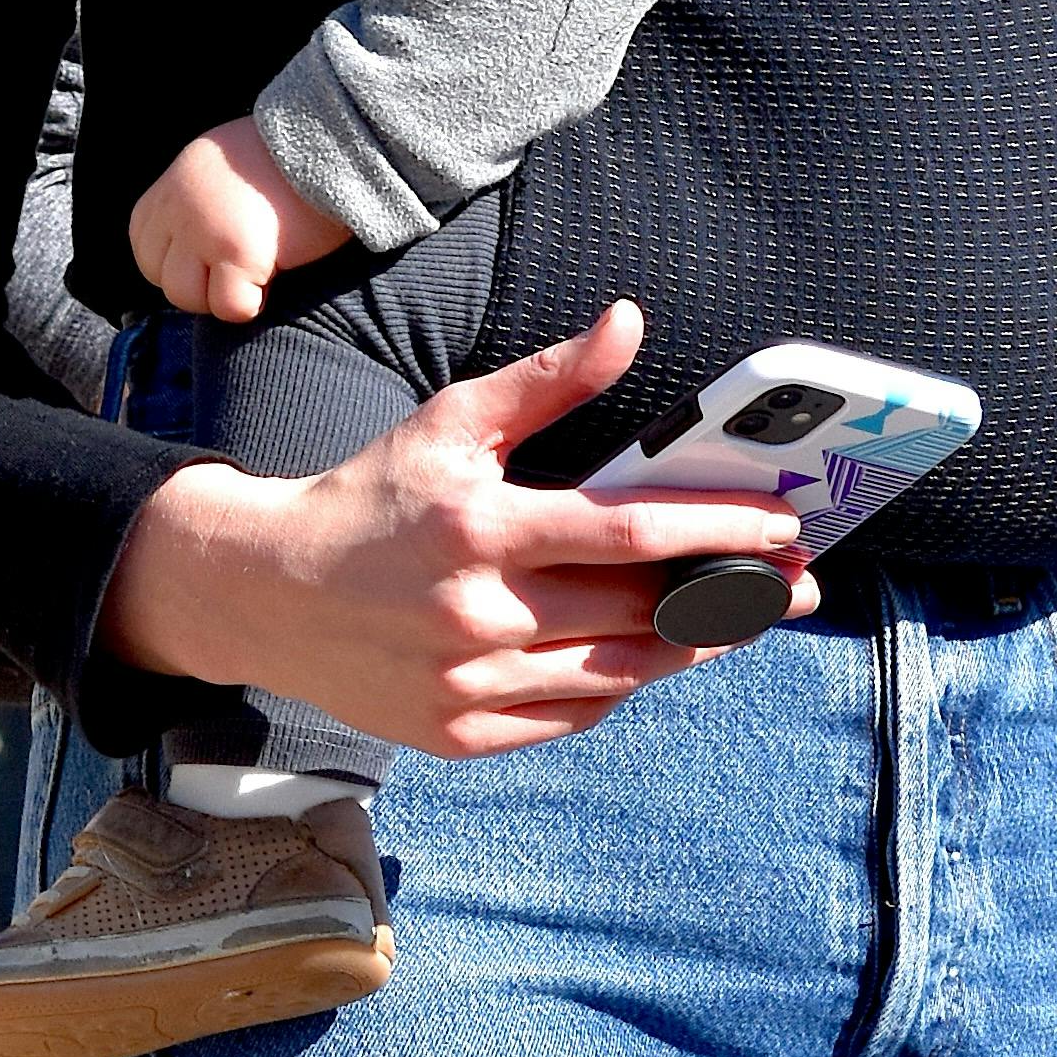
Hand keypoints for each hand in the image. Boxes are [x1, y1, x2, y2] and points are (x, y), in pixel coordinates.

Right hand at [101, 299, 818, 753]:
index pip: (628, 534)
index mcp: (480, 526)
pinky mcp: (457, 735)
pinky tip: (651, 654)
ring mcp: (466, 686)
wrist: (268, 592)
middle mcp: (475, 614)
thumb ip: (549, 379)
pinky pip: (571, 717)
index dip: (717, 531)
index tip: (782, 526)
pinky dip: (619, 685)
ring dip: (688, 647)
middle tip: (788, 579)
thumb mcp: (452, 421)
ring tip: (739, 617)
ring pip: (616, 674)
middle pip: (637, 612)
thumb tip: (628, 321)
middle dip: (726, 594)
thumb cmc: (374, 495)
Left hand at [129, 116, 353, 324]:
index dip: (179, 262)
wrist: (331, 140)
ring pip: (188, 297)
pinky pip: (229, 306)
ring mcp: (205, 231)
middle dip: (199, 283)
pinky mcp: (240, 253)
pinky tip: (272, 280)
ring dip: (222, 295)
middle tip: (238, 269)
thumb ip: (196, 199)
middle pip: (161, 276)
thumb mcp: (221, 163)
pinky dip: (250, 304)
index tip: (213, 258)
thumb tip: (189, 246)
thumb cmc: (287, 157)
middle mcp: (179, 207)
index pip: (145, 246)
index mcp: (173, 184)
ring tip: (257, 273)